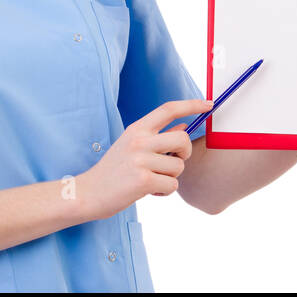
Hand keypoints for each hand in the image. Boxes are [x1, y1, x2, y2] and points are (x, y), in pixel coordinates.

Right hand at [76, 99, 208, 220]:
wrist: (87, 193)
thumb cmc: (113, 171)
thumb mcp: (132, 146)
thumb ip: (157, 137)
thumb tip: (184, 128)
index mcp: (137, 129)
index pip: (169, 109)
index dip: (191, 104)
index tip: (209, 104)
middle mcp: (139, 141)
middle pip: (183, 140)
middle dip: (185, 154)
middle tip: (173, 162)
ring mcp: (140, 160)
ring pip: (179, 166)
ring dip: (170, 177)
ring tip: (152, 180)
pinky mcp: (142, 180)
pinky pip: (172, 185)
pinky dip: (164, 191)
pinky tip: (148, 191)